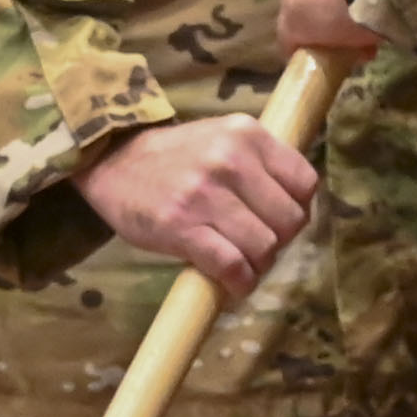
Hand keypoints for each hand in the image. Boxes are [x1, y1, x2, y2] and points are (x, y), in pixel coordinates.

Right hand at [76, 114, 320, 301]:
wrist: (110, 161)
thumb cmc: (173, 157)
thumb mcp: (222, 138)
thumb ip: (259, 163)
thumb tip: (295, 210)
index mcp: (247, 134)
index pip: (305, 184)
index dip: (297, 210)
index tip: (276, 220)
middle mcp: (231, 160)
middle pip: (290, 221)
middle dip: (279, 241)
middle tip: (256, 245)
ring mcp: (205, 194)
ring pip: (264, 246)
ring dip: (258, 265)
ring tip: (241, 264)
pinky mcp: (181, 227)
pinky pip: (232, 265)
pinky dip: (239, 282)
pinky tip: (232, 282)